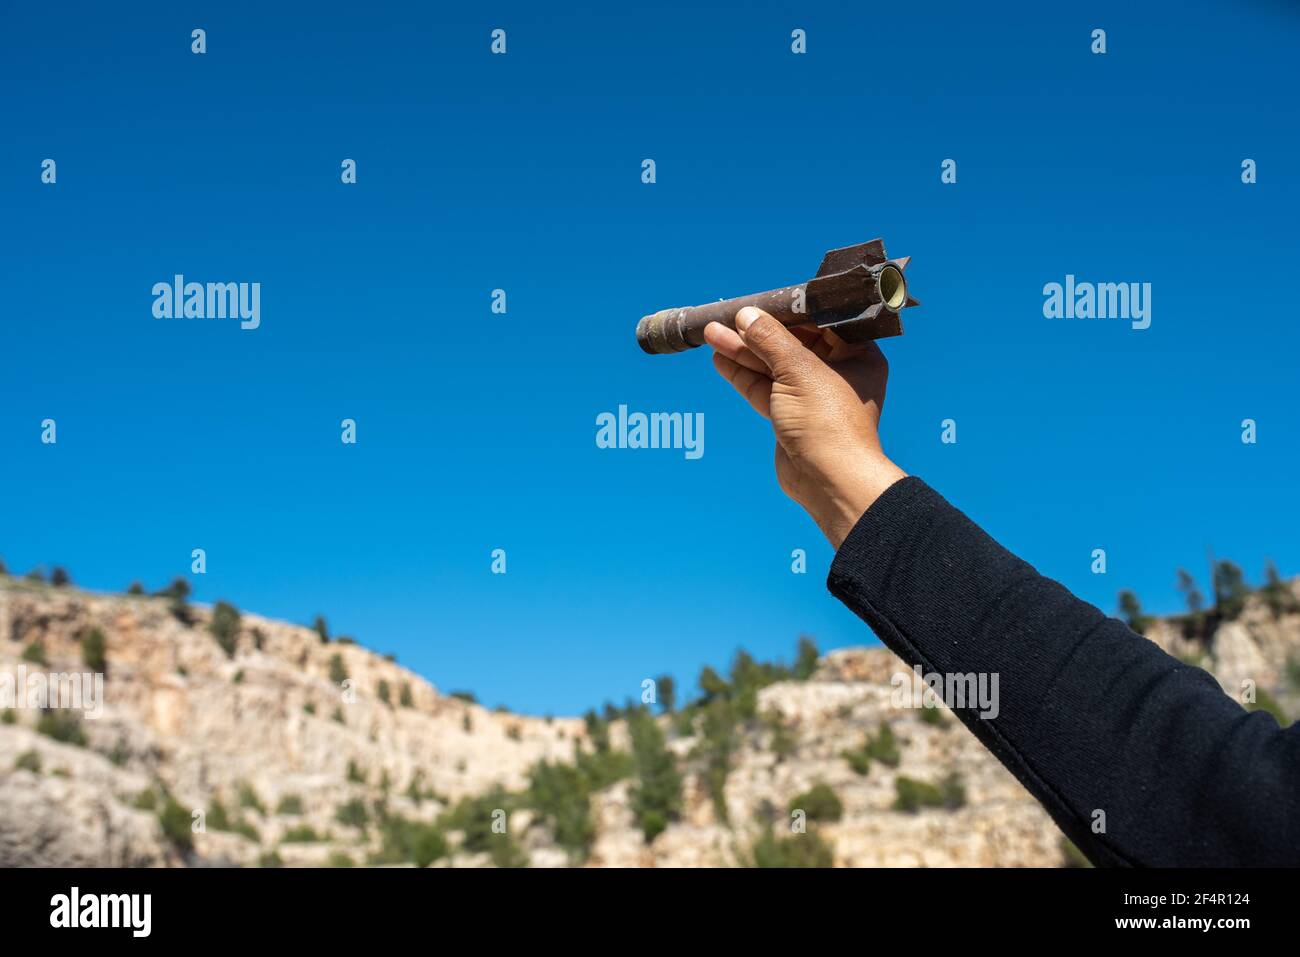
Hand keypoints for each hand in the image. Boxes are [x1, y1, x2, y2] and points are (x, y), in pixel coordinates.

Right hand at [704, 307, 906, 547]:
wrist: (828, 482)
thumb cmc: (828, 422)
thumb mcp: (798, 370)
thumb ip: (770, 339)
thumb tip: (746, 315)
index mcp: (857, 356)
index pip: (821, 322)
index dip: (791, 310)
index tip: (762, 300)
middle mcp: (838, 373)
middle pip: (792, 344)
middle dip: (758, 332)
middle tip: (728, 317)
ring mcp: (812, 397)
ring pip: (773, 366)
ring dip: (744, 351)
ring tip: (712, 333)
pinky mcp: (790, 417)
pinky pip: (765, 388)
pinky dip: (744, 374)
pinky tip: (721, 358)